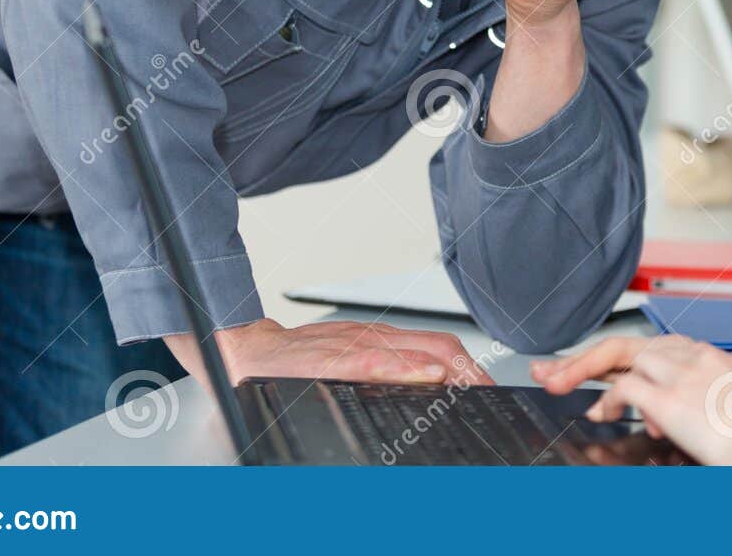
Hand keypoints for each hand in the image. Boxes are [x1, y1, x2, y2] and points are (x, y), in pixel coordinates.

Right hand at [165, 318, 494, 390]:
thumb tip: (428, 390)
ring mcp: (348, 345)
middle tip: (488, 394)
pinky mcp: (324, 359)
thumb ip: (382, 373)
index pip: (438, 346)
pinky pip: (364, 361)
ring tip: (467, 387)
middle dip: (467, 372)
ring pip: (408, 351)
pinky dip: (395, 368)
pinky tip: (416, 377)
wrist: (242, 350)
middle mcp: (370, 337)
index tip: (489, 389)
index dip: (469, 367)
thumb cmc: (292, 362)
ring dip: (443, 369)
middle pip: (436, 347)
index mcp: (378, 339)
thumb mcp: (345, 361)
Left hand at [530, 335, 731, 464]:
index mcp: (717, 359)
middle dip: (592, 356)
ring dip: (585, 369)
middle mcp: (698, 357)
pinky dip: (608, 396)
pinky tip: (599, 411)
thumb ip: (716, 395)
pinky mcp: (672, 396)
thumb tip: (685, 411)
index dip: (631, 364)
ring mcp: (683, 373)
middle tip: (557, 369)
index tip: (612, 378)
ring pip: (621, 354)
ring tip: (557, 382)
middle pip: (634, 345)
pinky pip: (626, 387)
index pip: (662, 351)